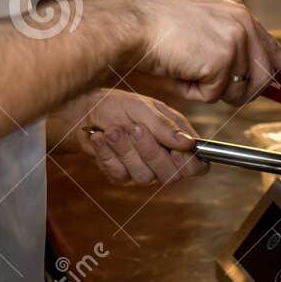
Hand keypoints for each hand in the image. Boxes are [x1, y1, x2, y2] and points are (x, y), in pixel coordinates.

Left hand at [67, 90, 207, 185]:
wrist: (84, 112)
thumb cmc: (117, 105)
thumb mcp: (142, 108)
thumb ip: (165, 126)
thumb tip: (189, 142)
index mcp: (176, 139)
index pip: (196, 166)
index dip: (189, 164)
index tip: (175, 150)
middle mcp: (163, 158)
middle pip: (171, 175)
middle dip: (151, 151)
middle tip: (135, 129)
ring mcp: (142, 169)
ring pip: (144, 176)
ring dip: (125, 150)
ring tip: (112, 130)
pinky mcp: (121, 176)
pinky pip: (120, 175)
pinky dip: (108, 154)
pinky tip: (100, 138)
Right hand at [113, 0, 280, 104]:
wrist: (135, 26)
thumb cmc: (158, 30)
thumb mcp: (203, 29)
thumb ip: (229, 45)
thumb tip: (252, 78)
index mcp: (237, 11)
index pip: (274, 46)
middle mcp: (242, 22)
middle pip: (262, 78)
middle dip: (240, 92)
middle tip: (208, 82)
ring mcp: (235, 40)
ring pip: (239, 92)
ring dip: (211, 91)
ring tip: (189, 68)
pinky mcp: (222, 60)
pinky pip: (215, 97)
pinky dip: (194, 93)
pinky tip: (181, 70)